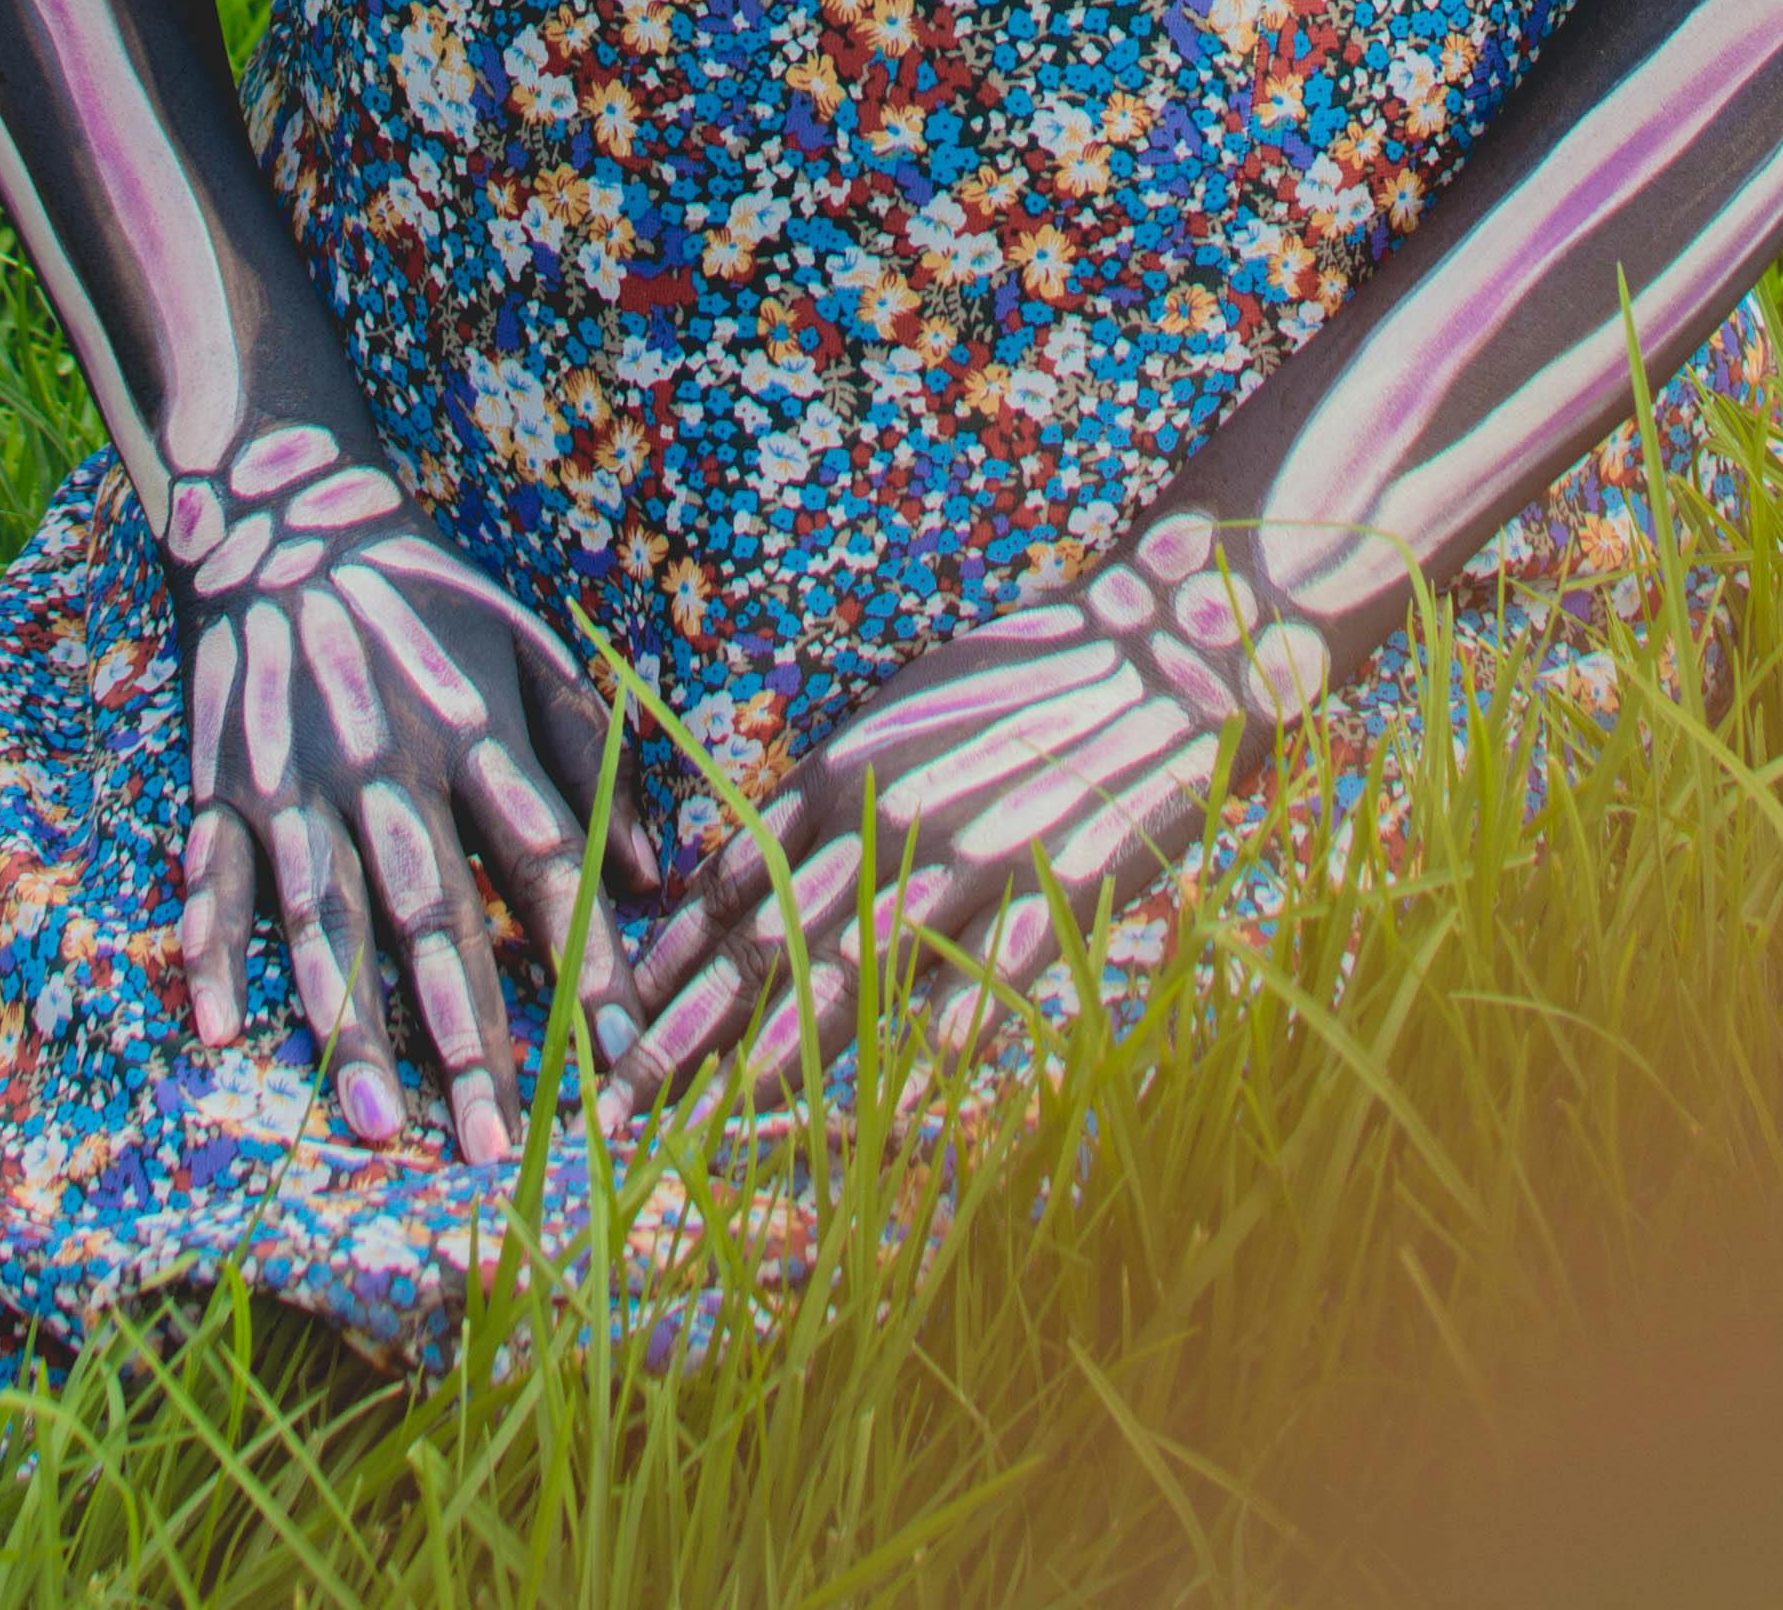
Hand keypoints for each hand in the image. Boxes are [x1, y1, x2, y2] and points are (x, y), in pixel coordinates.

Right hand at [166, 420, 652, 1165]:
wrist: (287, 518)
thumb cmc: (430, 603)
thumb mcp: (530, 652)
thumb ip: (594, 758)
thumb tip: (651, 876)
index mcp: (474, 731)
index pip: (543, 863)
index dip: (586, 959)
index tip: (621, 1053)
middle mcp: (388, 764)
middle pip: (435, 916)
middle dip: (469, 1036)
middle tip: (495, 1144)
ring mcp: (298, 778)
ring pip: (328, 918)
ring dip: (351, 1024)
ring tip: (381, 1124)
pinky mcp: (223, 783)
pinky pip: (217, 878)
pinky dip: (213, 951)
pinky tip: (222, 1028)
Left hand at [621, 509, 1372, 1106]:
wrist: (1169, 651)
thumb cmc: (1024, 683)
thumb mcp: (901, 715)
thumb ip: (822, 796)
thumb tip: (734, 869)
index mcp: (846, 767)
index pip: (728, 878)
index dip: (667, 959)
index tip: (614, 1024)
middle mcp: (887, 819)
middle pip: (763, 944)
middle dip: (682, 1032)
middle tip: (614, 1106)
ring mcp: (968, 865)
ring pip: (846, 979)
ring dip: (766, 1064)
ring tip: (700, 1131)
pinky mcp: (1049, 901)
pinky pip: (971, 997)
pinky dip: (919, 1060)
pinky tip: (877, 1119)